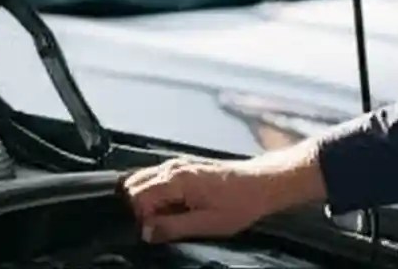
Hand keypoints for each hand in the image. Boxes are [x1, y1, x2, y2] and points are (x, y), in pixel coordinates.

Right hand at [120, 142, 326, 243]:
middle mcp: (173, 167)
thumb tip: (146, 232)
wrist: (262, 184)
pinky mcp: (185, 167)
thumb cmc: (239, 204)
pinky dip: (158, 193)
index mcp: (177, 179)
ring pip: (144, 180)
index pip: (137, 196)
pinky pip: (158, 178)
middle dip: (140, 207)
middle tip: (161, 224)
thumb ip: (173, 227)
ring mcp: (178, 164)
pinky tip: (176, 206)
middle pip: (134, 185)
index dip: (141, 217)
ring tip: (170, 216)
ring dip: (149, 200)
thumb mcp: (207, 223)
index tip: (157, 230)